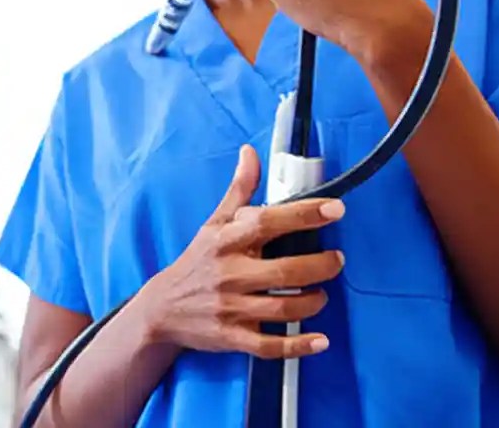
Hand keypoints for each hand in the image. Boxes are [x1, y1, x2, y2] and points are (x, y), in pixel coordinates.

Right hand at [139, 145, 345, 359]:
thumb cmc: (197, 262)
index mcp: (225, 241)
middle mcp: (228, 274)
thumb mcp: (214, 223)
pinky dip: (299, 345)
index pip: (267, 223)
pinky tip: (320, 340)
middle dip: (319, 266)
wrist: (162, 309)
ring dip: (312, 302)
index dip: (303, 215)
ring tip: (322, 294)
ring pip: (282, 309)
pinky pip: (270, 346)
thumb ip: (239, 190)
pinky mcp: (232, 338)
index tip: (335, 209)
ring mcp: (230, 309)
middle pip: (283, 272)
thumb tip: (250, 153)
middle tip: (336, 259)